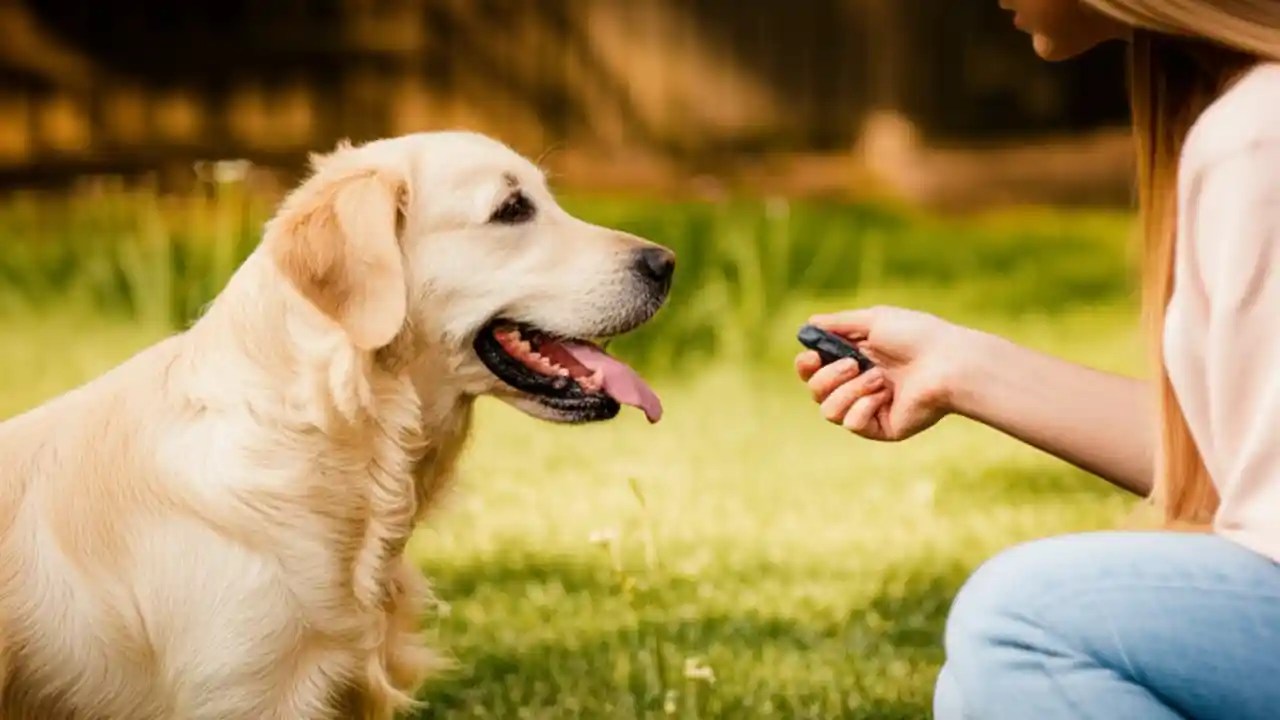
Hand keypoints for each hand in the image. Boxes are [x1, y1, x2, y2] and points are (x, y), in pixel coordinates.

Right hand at [794, 306, 971, 440]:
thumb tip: (810, 324)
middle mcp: (859, 385)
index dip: (805, 366)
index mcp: (855, 359)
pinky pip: (852, 424)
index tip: (811, 357)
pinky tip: (886, 395)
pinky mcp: (881, 428)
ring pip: (829, 411)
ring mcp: (869, 408)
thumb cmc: (917, 336)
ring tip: (879, 379)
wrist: (949, 362)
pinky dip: (863, 406)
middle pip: (816, 391)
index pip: (814, 370)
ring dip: (849, 390)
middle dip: (829, 376)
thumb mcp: (873, 320)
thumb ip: (839, 323)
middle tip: (855, 364)